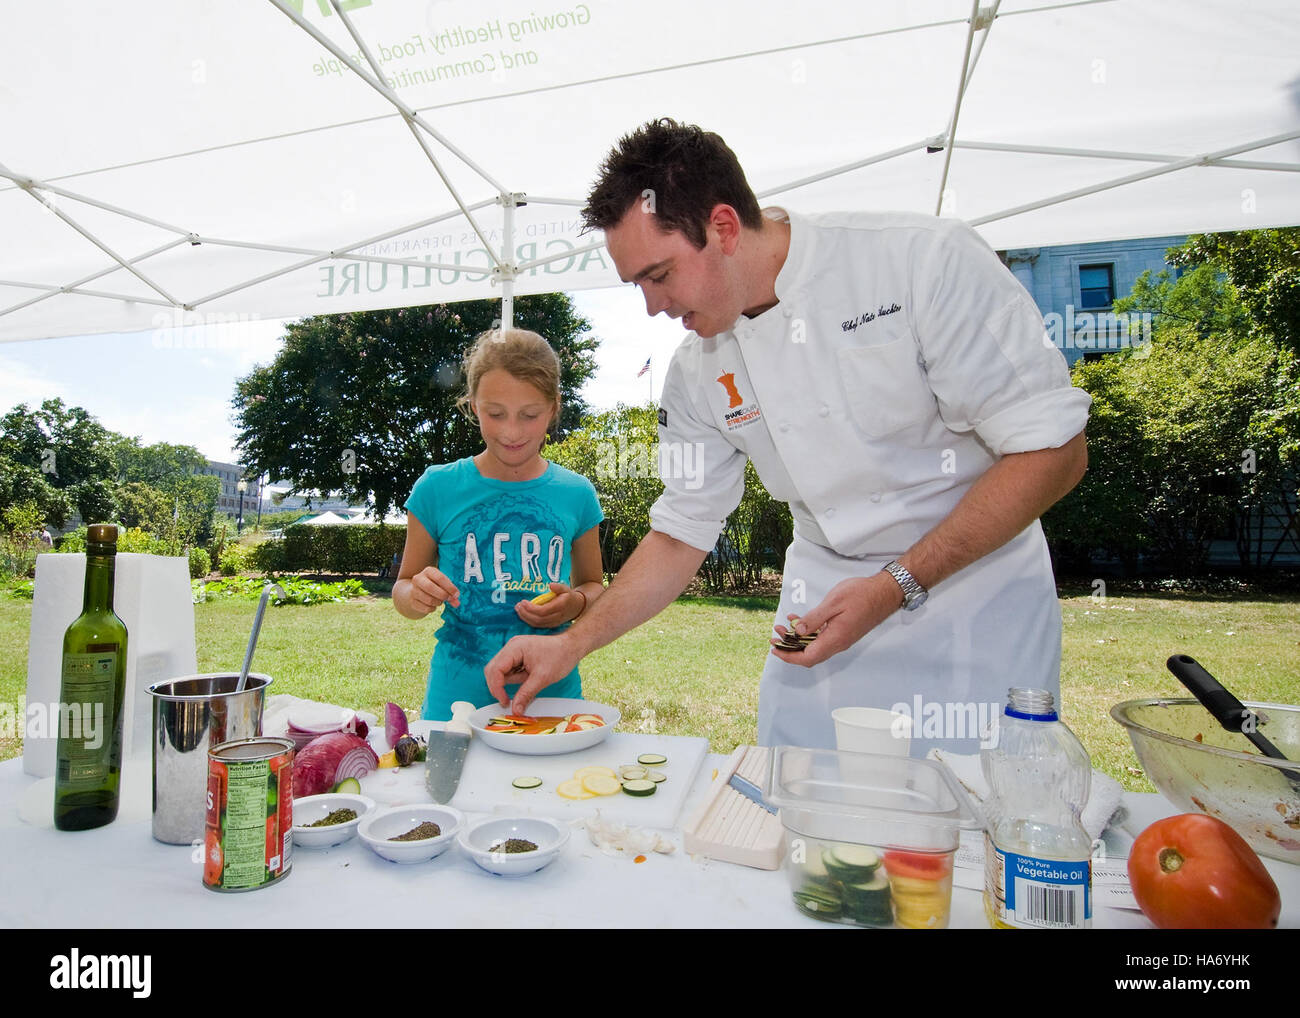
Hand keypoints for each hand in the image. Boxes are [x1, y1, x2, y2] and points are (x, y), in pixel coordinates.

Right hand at [405, 566, 459, 616]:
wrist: (417, 590)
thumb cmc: (435, 585)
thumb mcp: (443, 584)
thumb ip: (451, 592)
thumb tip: (457, 604)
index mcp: (428, 571)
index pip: (439, 578)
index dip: (450, 587)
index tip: (456, 595)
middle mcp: (418, 579)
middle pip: (430, 587)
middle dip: (443, 595)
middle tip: (449, 599)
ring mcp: (413, 590)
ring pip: (428, 600)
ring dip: (438, 602)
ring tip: (440, 601)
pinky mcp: (412, 601)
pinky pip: (425, 608)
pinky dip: (433, 609)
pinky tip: (433, 605)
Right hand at [484, 632, 581, 712]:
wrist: (572, 647)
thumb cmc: (560, 656)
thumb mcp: (542, 678)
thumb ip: (526, 694)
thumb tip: (515, 710)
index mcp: (515, 648)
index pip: (495, 669)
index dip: (496, 688)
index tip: (504, 702)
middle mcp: (511, 647)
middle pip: (493, 670)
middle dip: (498, 687)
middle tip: (507, 701)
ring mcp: (514, 651)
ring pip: (500, 672)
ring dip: (507, 683)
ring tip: (526, 685)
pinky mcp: (518, 656)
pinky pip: (509, 671)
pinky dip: (514, 680)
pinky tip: (526, 681)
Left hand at [513, 582, 581, 627]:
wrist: (577, 607)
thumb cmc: (569, 596)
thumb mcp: (566, 589)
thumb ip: (558, 587)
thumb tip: (550, 585)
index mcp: (560, 607)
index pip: (543, 611)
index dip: (531, 608)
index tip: (523, 601)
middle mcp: (556, 617)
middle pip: (538, 619)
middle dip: (525, 614)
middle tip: (517, 606)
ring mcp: (554, 623)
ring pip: (537, 624)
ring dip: (525, 618)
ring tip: (518, 610)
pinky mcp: (551, 625)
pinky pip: (538, 625)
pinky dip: (529, 621)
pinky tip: (523, 615)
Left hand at [769, 572, 903, 666]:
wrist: (885, 592)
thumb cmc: (861, 594)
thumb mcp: (834, 602)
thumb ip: (814, 618)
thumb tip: (798, 632)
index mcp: (835, 638)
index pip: (808, 658)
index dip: (789, 656)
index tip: (775, 649)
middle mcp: (838, 643)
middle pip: (809, 655)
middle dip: (790, 648)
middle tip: (776, 635)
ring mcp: (842, 639)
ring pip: (815, 647)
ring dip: (798, 639)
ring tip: (784, 626)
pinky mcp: (844, 633)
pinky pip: (823, 638)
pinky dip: (809, 632)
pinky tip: (800, 620)